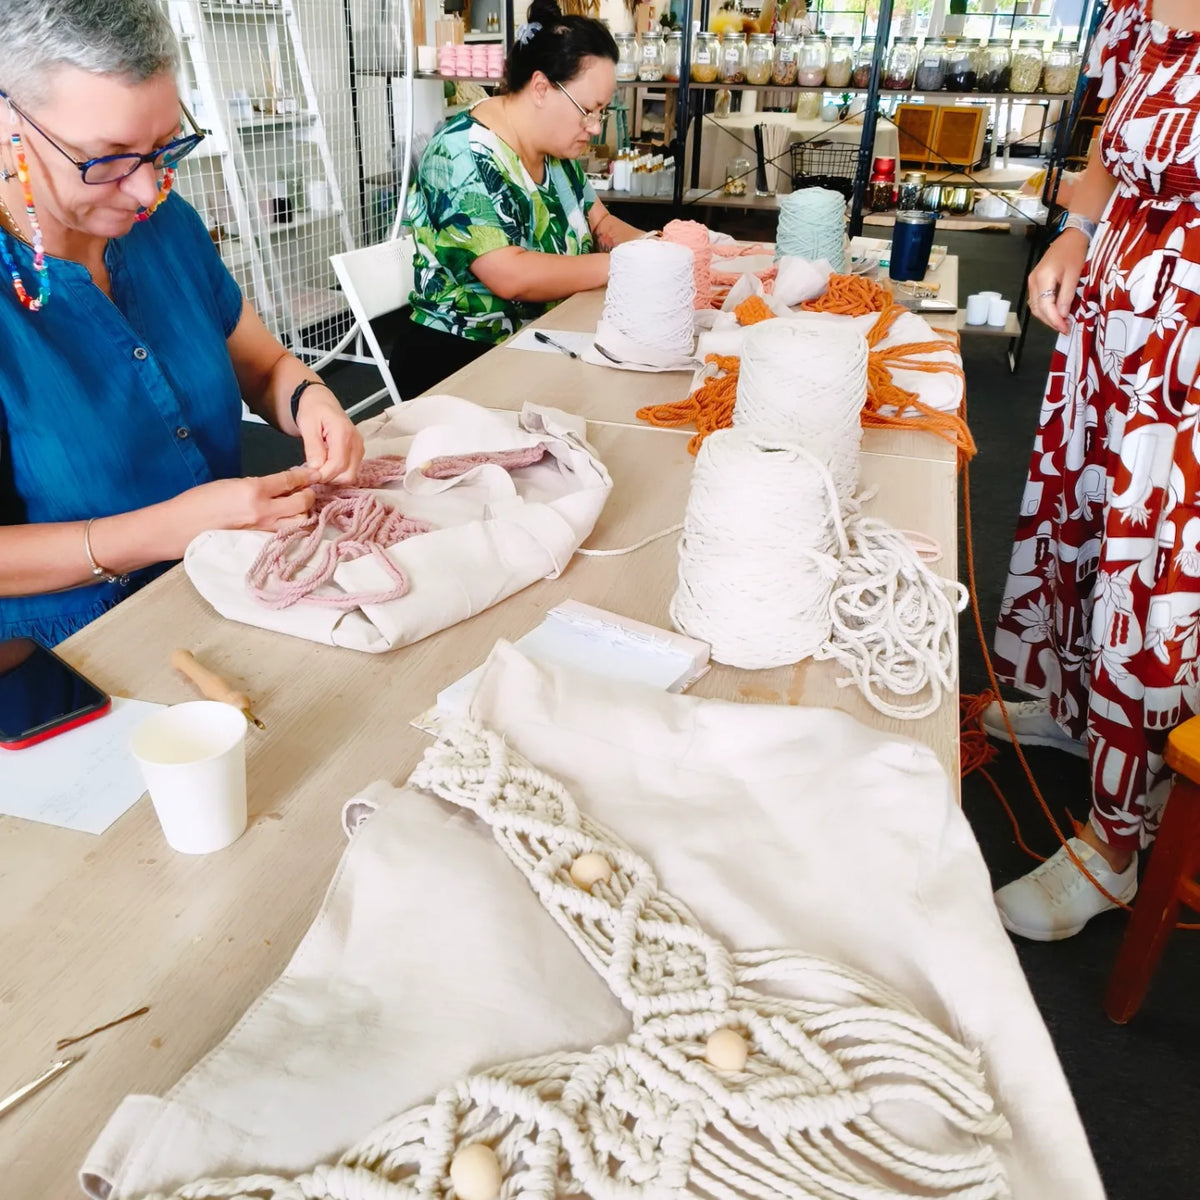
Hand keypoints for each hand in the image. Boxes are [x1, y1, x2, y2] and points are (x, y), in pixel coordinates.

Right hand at [164, 467, 318, 556]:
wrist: (182, 526)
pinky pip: (285, 534)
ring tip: (299, 507)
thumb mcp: (231, 483)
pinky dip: (293, 526)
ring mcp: (263, 529)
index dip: (306, 476)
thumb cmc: (200, 501)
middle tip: (307, 491)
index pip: (290, 480)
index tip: (315, 474)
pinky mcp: (260, 541)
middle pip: (302, 503)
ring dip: (304, 513)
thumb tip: (280, 486)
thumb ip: (257, 485)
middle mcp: (263, 511)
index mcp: (254, 490)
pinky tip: (290, 521)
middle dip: (309, 495)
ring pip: (299, 522)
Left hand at [295, 385, 364, 483]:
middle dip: (329, 478)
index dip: (323, 474)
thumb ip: (313, 448)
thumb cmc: (313, 410)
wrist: (321, 402)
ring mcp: (359, 448)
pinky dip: (338, 473)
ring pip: (350, 476)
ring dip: (333, 477)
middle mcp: (356, 442)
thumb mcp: (307, 425)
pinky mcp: (358, 453)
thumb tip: (316, 469)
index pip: (338, 464)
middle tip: (313, 472)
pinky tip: (326, 465)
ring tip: (319, 467)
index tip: (310, 475)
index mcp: (343, 433)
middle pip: (348, 474)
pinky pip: (351, 471)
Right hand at [1028, 228, 1089, 334]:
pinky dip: (1045, 309)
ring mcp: (1032, 282)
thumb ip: (1066, 296)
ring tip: (1061, 323)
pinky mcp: (1035, 281)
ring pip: (1036, 307)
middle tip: (1064, 328)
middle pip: (1037, 309)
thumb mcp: (1074, 275)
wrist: (1070, 237)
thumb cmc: (1074, 253)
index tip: (1065, 328)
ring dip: (1047, 317)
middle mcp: (1033, 282)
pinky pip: (1037, 300)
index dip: (1054, 320)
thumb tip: (1061, 315)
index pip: (1045, 307)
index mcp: (1042, 279)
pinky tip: (1055, 312)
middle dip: (1050, 321)